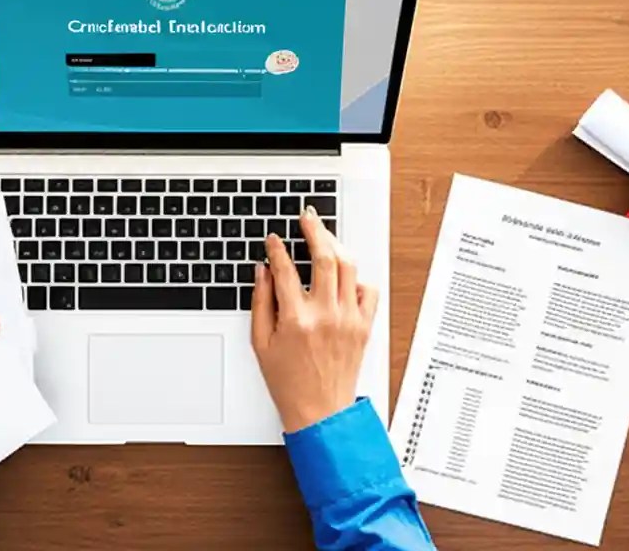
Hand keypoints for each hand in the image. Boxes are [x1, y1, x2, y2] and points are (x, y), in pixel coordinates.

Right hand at [250, 207, 378, 433]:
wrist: (321, 411)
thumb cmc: (289, 382)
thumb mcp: (261, 343)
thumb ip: (260, 303)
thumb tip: (262, 272)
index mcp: (296, 319)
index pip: (285, 269)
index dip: (276, 248)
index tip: (273, 239)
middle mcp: (325, 315)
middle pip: (324, 257)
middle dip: (314, 230)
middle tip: (307, 217)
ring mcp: (348, 319)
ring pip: (348, 267)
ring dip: (336, 246)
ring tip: (325, 237)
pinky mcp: (363, 326)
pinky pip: (367, 290)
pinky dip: (356, 277)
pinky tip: (344, 273)